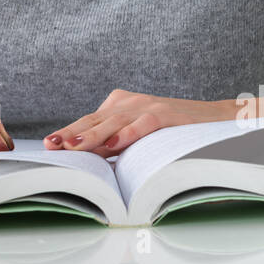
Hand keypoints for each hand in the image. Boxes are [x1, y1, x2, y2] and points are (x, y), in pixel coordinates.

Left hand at [43, 90, 263, 156]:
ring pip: (114, 122)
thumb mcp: (139, 137)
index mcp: (120, 104)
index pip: (88, 121)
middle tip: (51, 146)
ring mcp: (148, 105)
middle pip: (95, 120)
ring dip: (93, 135)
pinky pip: (145, 123)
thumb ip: (115, 144)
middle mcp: (130, 102)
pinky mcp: (167, 113)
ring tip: (73, 147)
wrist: (215, 119)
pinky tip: (114, 144)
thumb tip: (88, 162)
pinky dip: (129, 133)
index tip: (48, 145)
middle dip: (71, 134)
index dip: (68, 132)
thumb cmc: (173, 132)